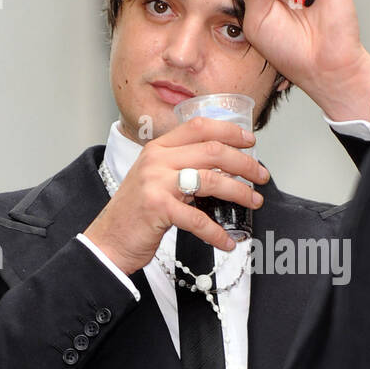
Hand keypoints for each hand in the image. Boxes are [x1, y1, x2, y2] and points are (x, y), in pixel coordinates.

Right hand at [82, 118, 268, 275]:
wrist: (108, 240)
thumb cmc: (136, 212)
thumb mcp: (155, 178)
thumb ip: (181, 166)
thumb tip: (222, 166)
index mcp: (158, 148)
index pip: (199, 127)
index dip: (229, 131)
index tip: (250, 141)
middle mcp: (157, 160)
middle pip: (212, 151)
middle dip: (244, 163)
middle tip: (261, 176)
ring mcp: (156, 183)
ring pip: (210, 180)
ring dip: (239, 192)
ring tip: (254, 201)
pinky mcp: (157, 209)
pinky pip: (197, 219)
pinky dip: (216, 232)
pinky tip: (227, 241)